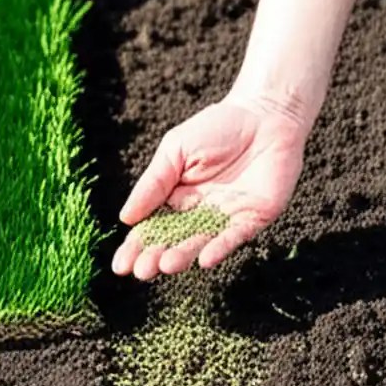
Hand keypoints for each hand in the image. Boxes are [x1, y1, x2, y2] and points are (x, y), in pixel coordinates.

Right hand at [111, 95, 309, 279]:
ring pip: (201, 243)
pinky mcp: (253, 218)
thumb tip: (125, 218)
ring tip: (166, 265)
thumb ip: (153, 184)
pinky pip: (235, 237)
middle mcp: (199, 213)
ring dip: (184, 256)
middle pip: (173, 241)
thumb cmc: (217, 127)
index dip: (136, 248)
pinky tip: (204, 259)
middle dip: (156, 257)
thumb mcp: (175, 151)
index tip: (120, 266)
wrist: (265, 114)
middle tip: (142, 271)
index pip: (151, 228)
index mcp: (176, 198)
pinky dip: (220, 248)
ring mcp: (226, 218)